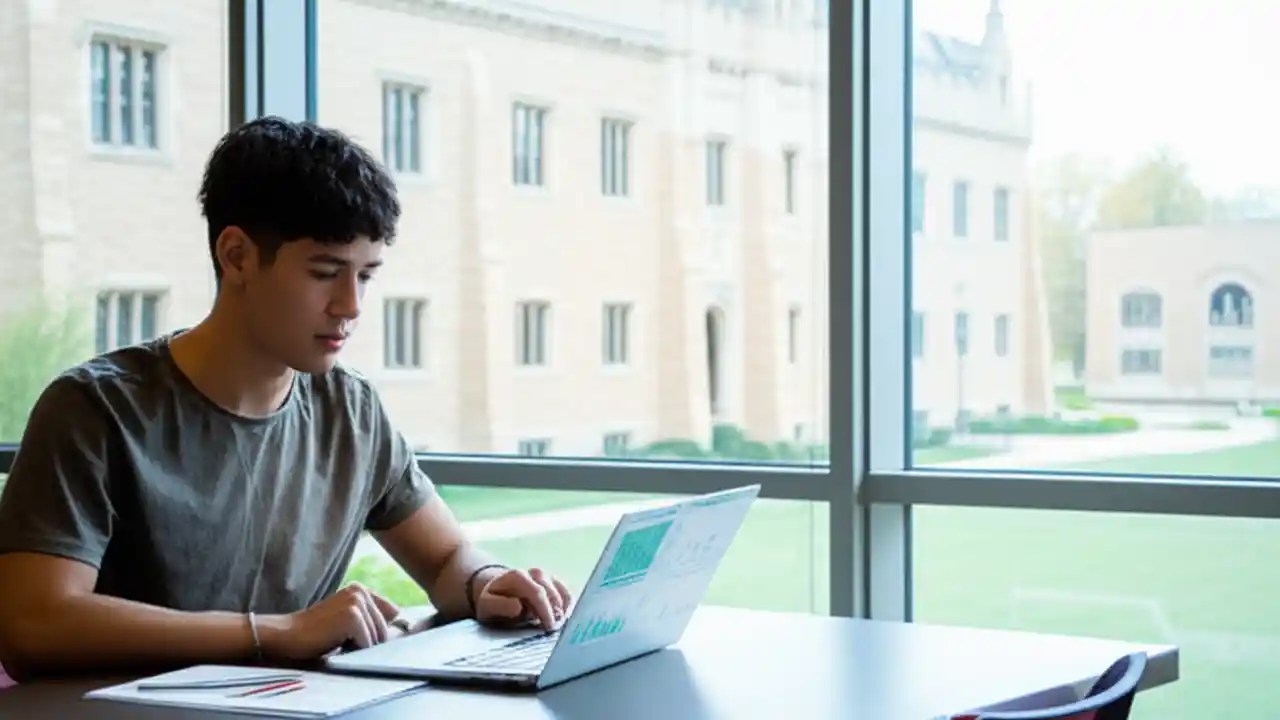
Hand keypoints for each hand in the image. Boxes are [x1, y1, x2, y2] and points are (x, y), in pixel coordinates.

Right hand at [259, 583, 399, 660]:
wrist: (287, 636)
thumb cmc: (317, 633)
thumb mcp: (346, 620)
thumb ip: (370, 618)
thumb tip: (399, 623)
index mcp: (361, 590)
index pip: (392, 614)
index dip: (379, 631)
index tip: (359, 637)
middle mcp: (361, 592)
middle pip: (385, 629)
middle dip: (369, 642)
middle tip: (342, 641)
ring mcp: (357, 602)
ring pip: (377, 638)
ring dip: (360, 647)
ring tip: (338, 642)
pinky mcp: (353, 616)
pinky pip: (367, 644)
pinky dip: (354, 651)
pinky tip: (335, 643)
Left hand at [474, 568, 572, 629]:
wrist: (497, 591)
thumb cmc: (492, 602)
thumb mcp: (487, 605)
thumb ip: (501, 606)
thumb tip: (520, 607)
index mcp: (518, 576)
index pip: (538, 593)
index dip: (545, 611)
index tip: (548, 627)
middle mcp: (535, 573)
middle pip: (552, 595)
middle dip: (555, 614)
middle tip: (554, 631)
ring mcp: (547, 577)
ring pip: (562, 594)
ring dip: (562, 612)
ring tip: (557, 627)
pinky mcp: (555, 583)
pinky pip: (567, 595)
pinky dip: (567, 608)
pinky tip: (562, 620)